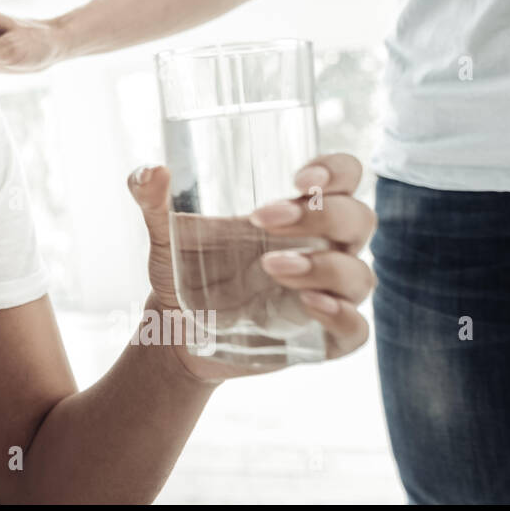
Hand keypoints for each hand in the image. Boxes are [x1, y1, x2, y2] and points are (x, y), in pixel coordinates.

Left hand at [127, 153, 376, 383]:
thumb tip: (150, 172)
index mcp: (297, 213)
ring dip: (323, 267)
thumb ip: (152, 198)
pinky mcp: (321, 339)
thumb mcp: (165, 232)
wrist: (174, 329)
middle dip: (319, 216)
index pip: (344, 178)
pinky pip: (356, 331)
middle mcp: (321, 249)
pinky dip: (341, 317)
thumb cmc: (183, 268)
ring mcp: (325, 294)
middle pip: (358, 219)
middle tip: (263, 219)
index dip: (337, 170)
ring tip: (270, 266)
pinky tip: (308, 305)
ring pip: (359, 275)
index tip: (300, 178)